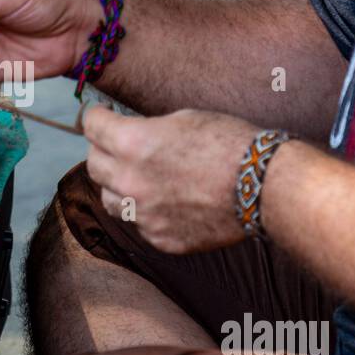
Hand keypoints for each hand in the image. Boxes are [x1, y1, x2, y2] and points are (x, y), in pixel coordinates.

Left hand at [82, 105, 259, 253]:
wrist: (263, 186)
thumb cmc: (229, 143)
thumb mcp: (182, 119)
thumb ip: (144, 130)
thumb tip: (128, 133)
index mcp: (132, 144)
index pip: (91, 126)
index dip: (96, 116)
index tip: (102, 115)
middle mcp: (129, 182)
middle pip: (93, 165)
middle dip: (103, 150)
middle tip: (118, 145)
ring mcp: (143, 215)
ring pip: (110, 199)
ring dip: (118, 185)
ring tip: (142, 176)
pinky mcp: (160, 239)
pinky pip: (140, 223)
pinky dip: (148, 211)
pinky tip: (170, 200)